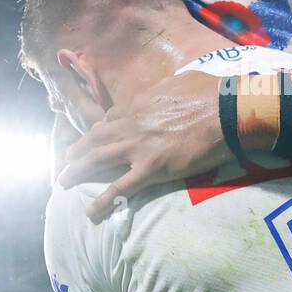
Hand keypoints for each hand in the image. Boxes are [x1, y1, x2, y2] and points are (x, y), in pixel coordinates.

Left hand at [57, 71, 229, 220]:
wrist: (227, 111)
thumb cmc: (212, 93)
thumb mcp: (182, 81)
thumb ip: (169, 87)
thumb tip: (173, 86)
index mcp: (141, 103)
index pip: (111, 117)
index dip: (99, 129)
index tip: (93, 136)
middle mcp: (132, 124)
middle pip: (96, 138)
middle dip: (78, 150)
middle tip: (66, 159)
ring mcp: (139, 147)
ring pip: (97, 160)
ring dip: (77, 171)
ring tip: (63, 181)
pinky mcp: (151, 168)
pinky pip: (120, 188)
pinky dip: (102, 200)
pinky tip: (89, 211)